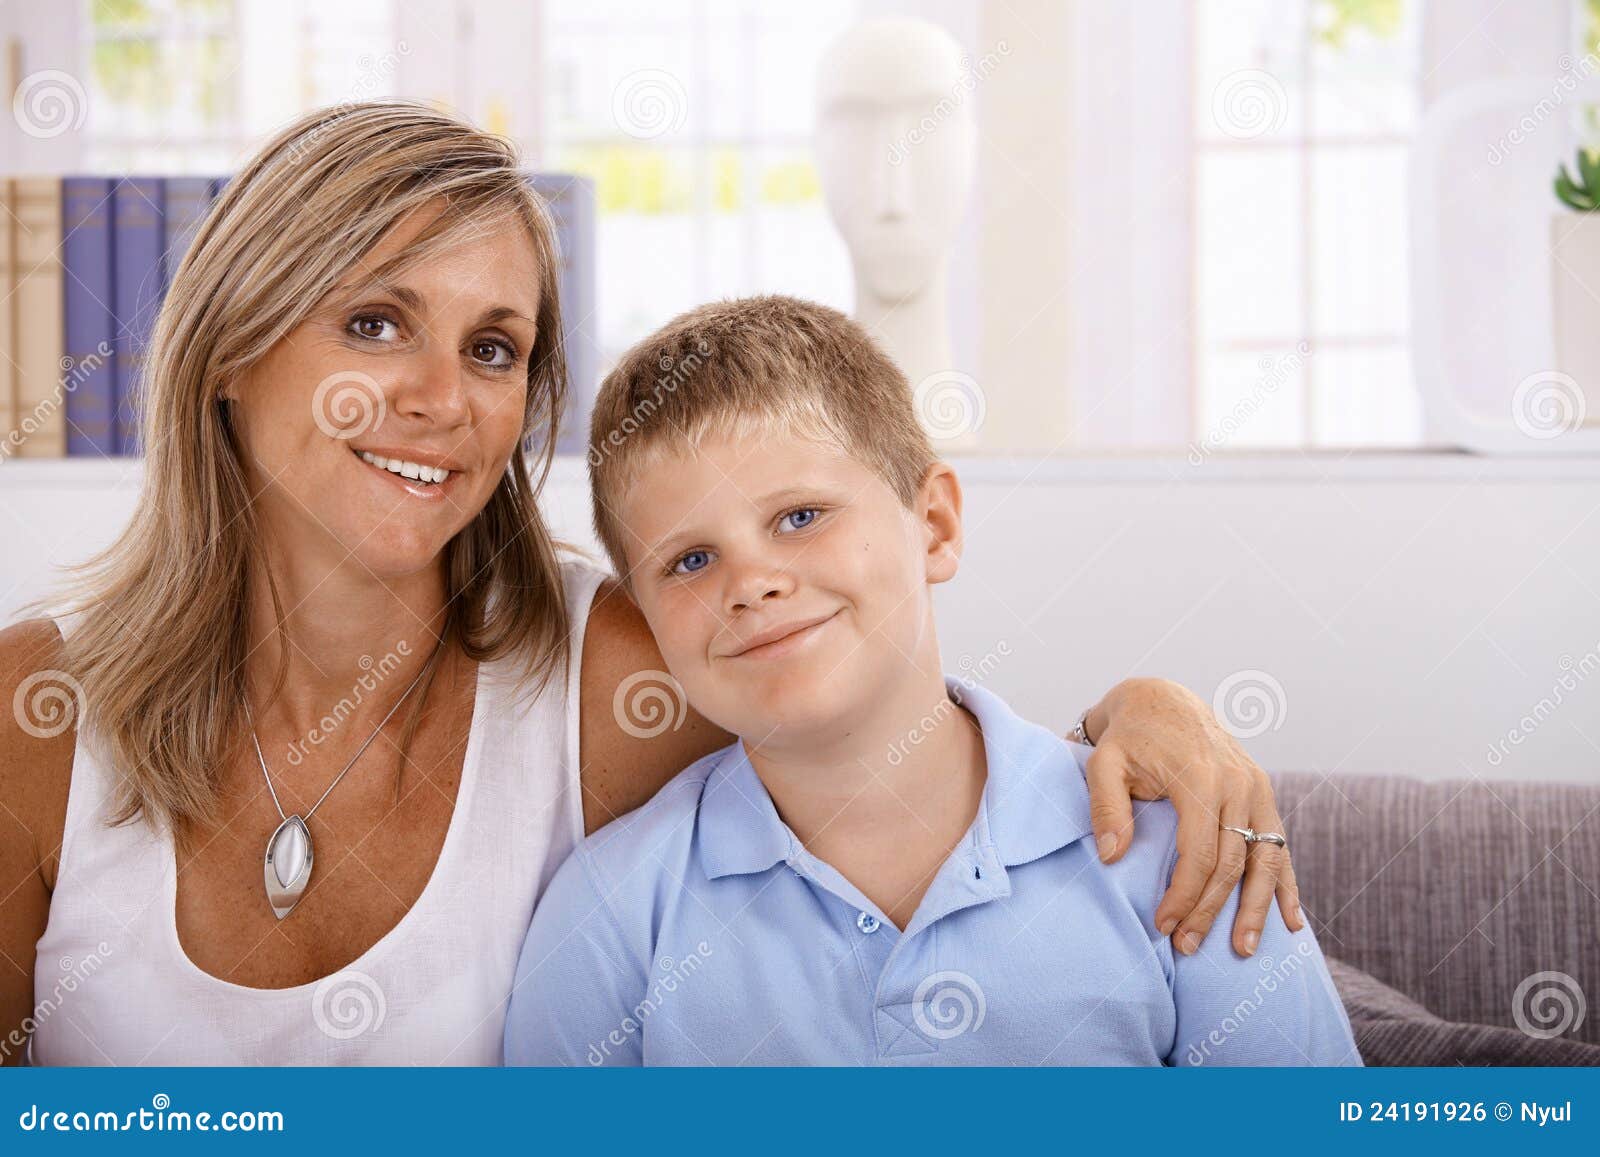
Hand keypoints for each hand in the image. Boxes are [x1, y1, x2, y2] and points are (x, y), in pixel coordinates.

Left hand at [1079, 677, 1302, 956]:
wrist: (1161, 700)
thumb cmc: (1128, 737)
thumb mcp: (1104, 763)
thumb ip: (1106, 807)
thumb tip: (1112, 856)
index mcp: (1200, 777)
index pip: (1200, 853)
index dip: (1184, 895)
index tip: (1162, 925)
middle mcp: (1238, 783)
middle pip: (1233, 863)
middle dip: (1211, 910)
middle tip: (1187, 946)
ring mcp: (1256, 788)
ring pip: (1266, 859)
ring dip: (1257, 909)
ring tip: (1244, 950)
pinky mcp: (1262, 793)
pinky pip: (1280, 844)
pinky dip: (1287, 884)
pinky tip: (1291, 921)